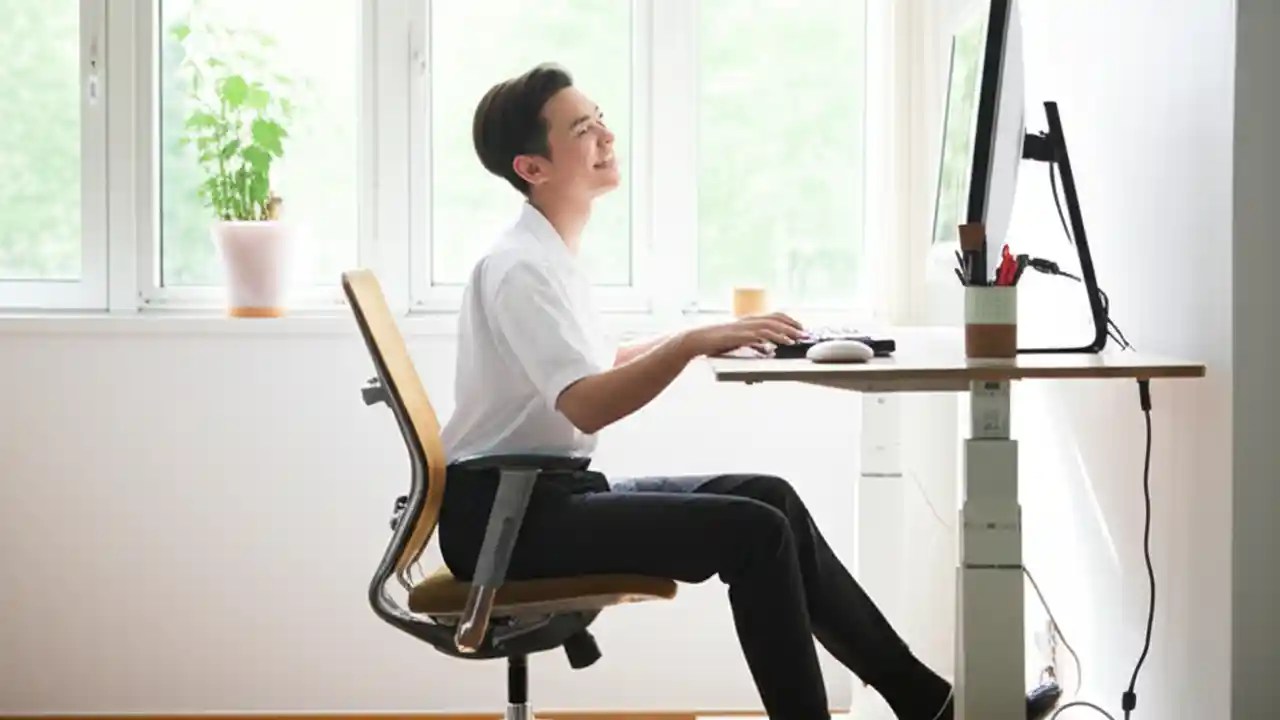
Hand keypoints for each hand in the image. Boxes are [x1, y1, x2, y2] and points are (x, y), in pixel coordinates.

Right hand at [682, 313, 806, 356]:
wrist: (698, 340)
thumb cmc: (716, 342)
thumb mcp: (738, 342)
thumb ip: (753, 343)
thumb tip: (765, 347)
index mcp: (749, 320)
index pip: (773, 316)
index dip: (788, 320)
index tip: (800, 327)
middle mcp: (748, 320)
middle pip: (776, 318)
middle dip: (792, 324)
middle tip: (805, 332)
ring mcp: (744, 327)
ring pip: (771, 325)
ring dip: (787, 331)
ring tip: (799, 337)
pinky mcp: (740, 335)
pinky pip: (762, 334)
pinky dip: (775, 337)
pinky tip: (784, 342)